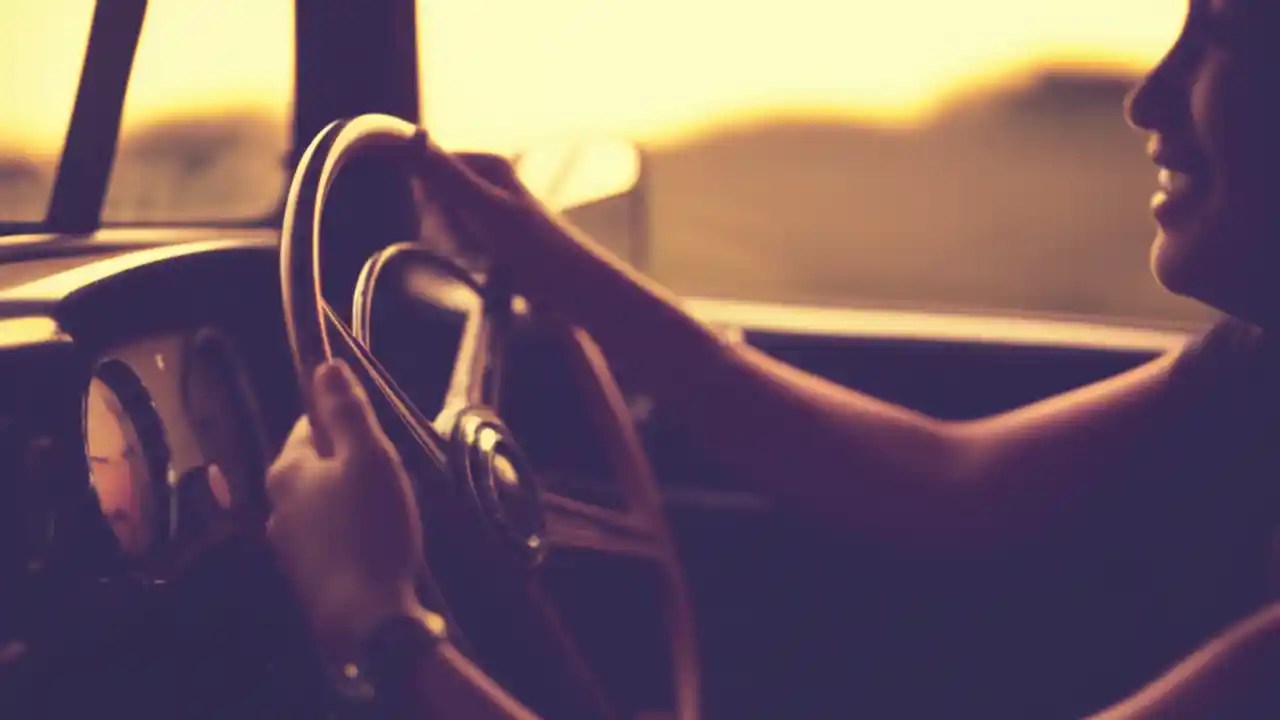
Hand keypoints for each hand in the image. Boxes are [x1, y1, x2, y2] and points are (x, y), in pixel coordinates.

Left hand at [266, 359, 424, 660]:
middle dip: (353, 466)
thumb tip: (326, 365)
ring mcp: (288, 545)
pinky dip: (352, 536)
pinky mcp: (306, 576)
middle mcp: (277, 504)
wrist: (366, 621)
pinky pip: (330, 539)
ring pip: (324, 504)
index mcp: (286, 469)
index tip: (379, 441)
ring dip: (354, 503)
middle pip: (318, 465)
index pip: (310, 424)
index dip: (347, 424)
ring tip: (391, 516)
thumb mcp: (370, 458)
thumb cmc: (370, 530)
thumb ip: (348, 411)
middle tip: (392, 481)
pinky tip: (379, 548)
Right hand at [417, 143, 583, 270]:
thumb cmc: (535, 247)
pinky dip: (467, 258)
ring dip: (457, 248)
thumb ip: (446, 176)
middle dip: (446, 229)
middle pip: (431, 201)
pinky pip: (456, 244)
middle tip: (478, 245)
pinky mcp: (486, 234)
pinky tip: (488, 267)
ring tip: (489, 260)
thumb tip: (408, 137)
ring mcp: (484, 208)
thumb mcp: (485, 209)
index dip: (431, 202)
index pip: (426, 171)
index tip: (454, 221)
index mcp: (485, 164)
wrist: (572, 286)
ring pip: (440, 227)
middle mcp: (483, 180)